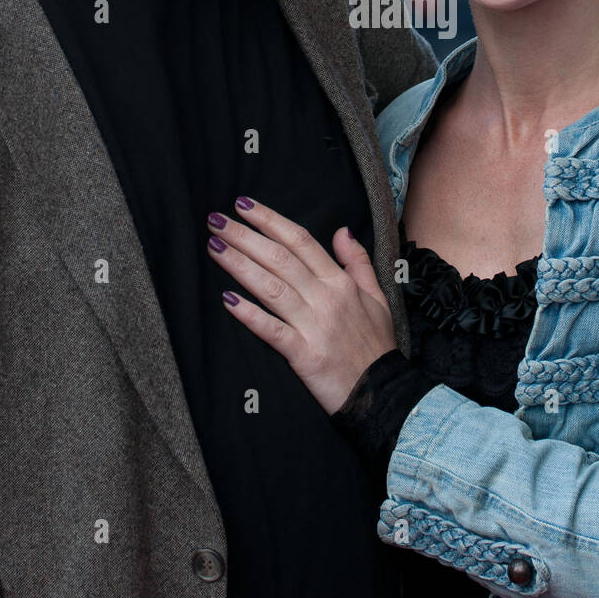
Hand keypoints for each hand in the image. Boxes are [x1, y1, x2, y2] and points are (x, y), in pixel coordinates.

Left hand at [206, 199, 396, 413]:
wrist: (383, 392)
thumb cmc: (377, 345)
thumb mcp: (377, 297)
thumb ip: (358, 262)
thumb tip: (342, 230)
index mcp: (340, 282)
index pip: (300, 241)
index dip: (270, 220)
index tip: (244, 205)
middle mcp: (326, 298)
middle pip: (280, 258)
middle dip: (245, 236)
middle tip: (216, 221)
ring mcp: (315, 326)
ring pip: (272, 287)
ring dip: (240, 265)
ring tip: (215, 247)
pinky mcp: (304, 355)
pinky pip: (273, 330)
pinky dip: (250, 315)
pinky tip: (227, 300)